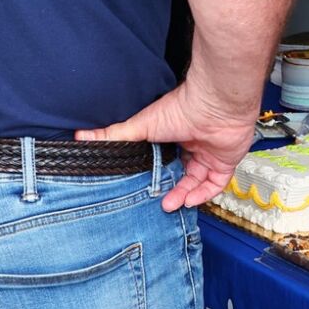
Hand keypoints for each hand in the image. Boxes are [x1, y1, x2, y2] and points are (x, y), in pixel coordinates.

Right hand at [77, 80, 256, 211]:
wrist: (215, 104)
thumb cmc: (182, 108)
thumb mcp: (142, 125)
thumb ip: (115, 135)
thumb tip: (82, 138)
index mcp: (173, 135)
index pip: (163, 160)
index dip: (154, 175)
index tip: (141, 188)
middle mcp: (192, 145)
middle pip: (180, 173)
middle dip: (169, 190)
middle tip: (157, 203)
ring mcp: (210, 153)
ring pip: (197, 181)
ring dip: (184, 195)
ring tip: (169, 205)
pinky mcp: (225, 161)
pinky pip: (216, 183)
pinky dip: (204, 194)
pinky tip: (191, 201)